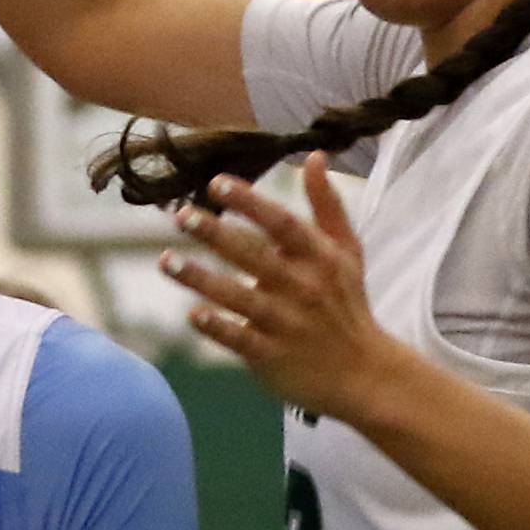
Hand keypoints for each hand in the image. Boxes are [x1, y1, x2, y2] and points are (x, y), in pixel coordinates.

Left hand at [160, 154, 387, 419]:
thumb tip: (314, 155)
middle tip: (181, 215)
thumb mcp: (347, 252)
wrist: (364, 374)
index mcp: (319, 258)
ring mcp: (286, 323)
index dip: (250, 202)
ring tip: (166, 261)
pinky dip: (217, 327)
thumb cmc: (347, 304)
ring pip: (239, 298)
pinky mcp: (272, 356)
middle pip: (254, 256)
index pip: (282, 223)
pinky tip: (193, 314)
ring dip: (200, 279)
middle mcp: (302, 288)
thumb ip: (327, 204)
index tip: (217, 183)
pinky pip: (239, 338)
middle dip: (216, 234)